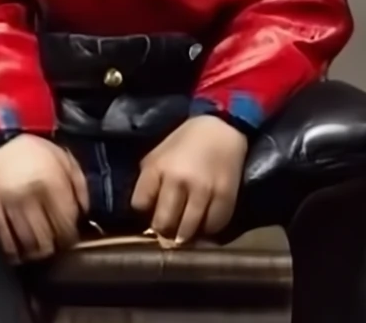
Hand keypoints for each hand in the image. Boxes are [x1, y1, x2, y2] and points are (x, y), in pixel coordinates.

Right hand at [0, 134, 89, 261]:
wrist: (3, 138)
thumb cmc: (38, 150)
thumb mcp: (66, 159)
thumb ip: (80, 185)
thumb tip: (84, 213)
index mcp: (53, 182)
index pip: (65, 221)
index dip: (70, 236)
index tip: (71, 240)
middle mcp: (32, 195)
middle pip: (46, 235)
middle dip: (54, 247)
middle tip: (57, 249)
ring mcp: (11, 203)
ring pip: (26, 240)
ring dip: (35, 252)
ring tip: (40, 253)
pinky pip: (3, 235)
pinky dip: (11, 249)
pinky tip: (18, 255)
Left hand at [130, 115, 247, 244]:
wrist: (222, 128)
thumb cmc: (186, 142)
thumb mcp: (159, 154)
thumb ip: (149, 182)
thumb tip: (145, 215)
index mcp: (158, 167)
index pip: (139, 205)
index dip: (144, 211)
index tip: (151, 211)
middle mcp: (179, 180)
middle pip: (163, 224)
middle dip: (163, 230)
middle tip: (168, 229)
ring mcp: (203, 190)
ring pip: (186, 233)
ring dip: (184, 236)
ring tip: (185, 230)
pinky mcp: (225, 197)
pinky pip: (212, 228)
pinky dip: (207, 230)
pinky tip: (204, 222)